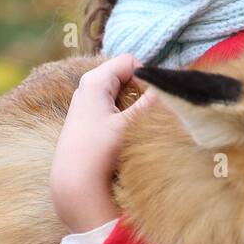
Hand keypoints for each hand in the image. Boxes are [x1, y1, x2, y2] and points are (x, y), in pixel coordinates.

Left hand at [49, 53, 157, 233]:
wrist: (73, 182)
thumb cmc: (99, 150)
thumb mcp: (129, 124)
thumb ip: (151, 102)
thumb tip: (170, 84)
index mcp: (94, 80)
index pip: (130, 61)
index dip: (145, 77)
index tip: (153, 99)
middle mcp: (87, 86)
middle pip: (124, 76)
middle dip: (140, 91)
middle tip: (147, 114)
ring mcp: (86, 102)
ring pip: (120, 92)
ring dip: (133, 105)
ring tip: (137, 126)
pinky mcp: (87, 119)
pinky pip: (112, 106)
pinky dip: (123, 115)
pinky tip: (124, 134)